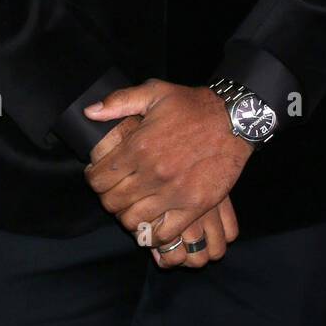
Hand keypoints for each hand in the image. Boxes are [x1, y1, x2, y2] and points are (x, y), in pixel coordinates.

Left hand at [89, 114, 239, 266]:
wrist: (235, 118)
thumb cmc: (193, 105)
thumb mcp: (155, 92)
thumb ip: (119, 101)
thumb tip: (90, 113)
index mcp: (139, 146)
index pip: (99, 179)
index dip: (94, 180)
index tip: (98, 176)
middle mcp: (153, 173)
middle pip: (113, 203)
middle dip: (108, 199)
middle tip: (115, 191)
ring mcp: (174, 192)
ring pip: (133, 221)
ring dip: (127, 216)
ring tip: (132, 205)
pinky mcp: (195, 206)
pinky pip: (164, 233)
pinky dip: (152, 234)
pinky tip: (152, 222)